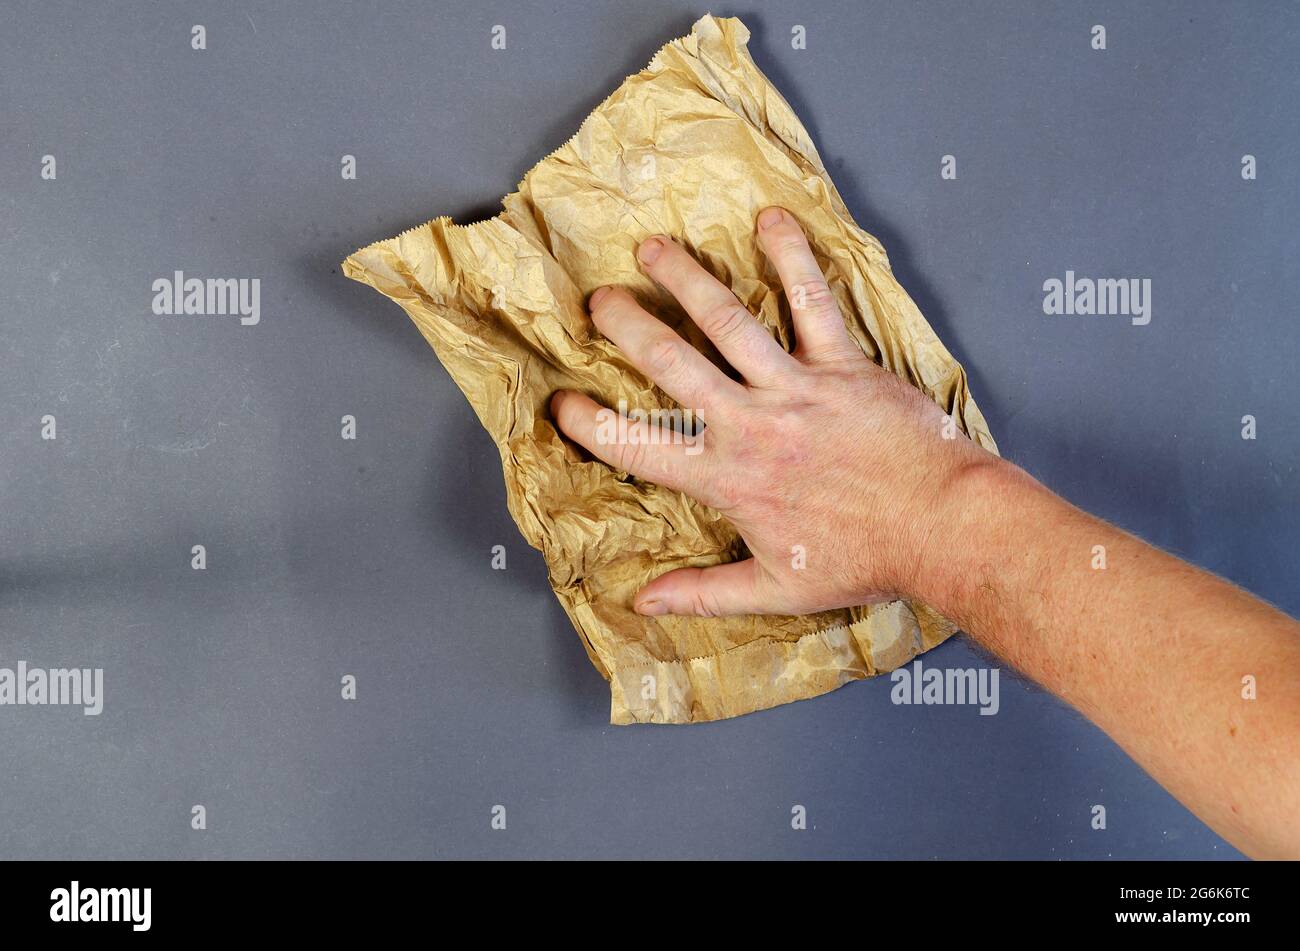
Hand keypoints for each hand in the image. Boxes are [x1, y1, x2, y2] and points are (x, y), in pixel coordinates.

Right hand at [550, 206, 1001, 616]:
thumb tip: (644, 604)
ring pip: (728, 322)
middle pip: (672, 364)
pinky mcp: (843, 363)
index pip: (640, 449)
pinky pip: (811, 301)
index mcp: (729, 479)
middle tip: (599, 301)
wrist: (943, 528)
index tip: (560, 404)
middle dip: (627, 327)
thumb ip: (704, 592)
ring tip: (653, 249)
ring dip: (686, 280)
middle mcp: (752, 424)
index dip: (590, 426)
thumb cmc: (865, 560)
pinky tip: (770, 220)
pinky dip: (792, 258)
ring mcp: (796, 387)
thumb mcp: (777, 590)